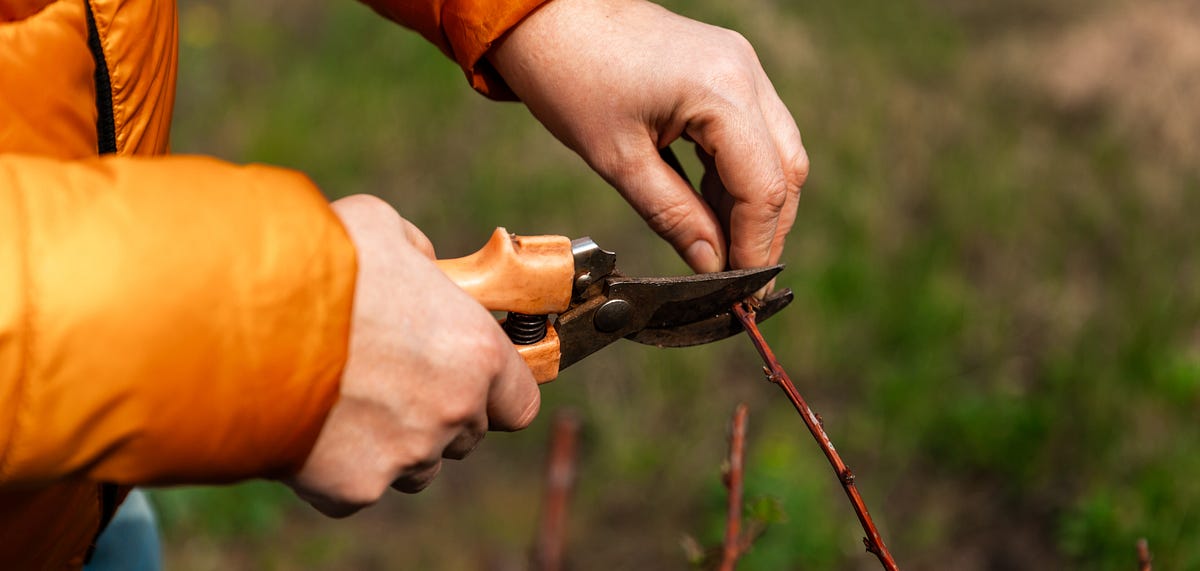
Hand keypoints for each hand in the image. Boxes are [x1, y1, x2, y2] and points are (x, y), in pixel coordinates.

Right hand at [286, 195, 539, 516]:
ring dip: (393, 442)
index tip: (473, 380)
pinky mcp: (354, 488)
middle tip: (391, 378)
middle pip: (465, 434)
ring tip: (344, 399)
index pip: (519, 399)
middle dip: (438, 411)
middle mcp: (452, 410)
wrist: (235, 319)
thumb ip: (417, 256)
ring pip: (415, 465)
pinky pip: (357, 487)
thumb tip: (421, 269)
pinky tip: (309, 423)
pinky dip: (337, 466)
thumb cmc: (315, 263)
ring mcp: (405, 454)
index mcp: (473, 352)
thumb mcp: (379, 228)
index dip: (496, 390)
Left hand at [489, 0, 807, 271]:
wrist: (548, 14)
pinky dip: (738, 176)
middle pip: (786, 170)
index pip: (765, 186)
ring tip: (722, 251)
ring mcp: (740, 67)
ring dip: (754, 205)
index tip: (743, 293)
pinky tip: (711, 210)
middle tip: (739, 281)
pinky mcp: (726, 70)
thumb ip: (673, 216)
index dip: (757, 246)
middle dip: (766, 230)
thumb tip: (712, 264)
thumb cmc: (570, 76)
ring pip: (776, 152)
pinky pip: (752, 133)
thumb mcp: (618, 160)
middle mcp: (745, 74)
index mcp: (721, 91)